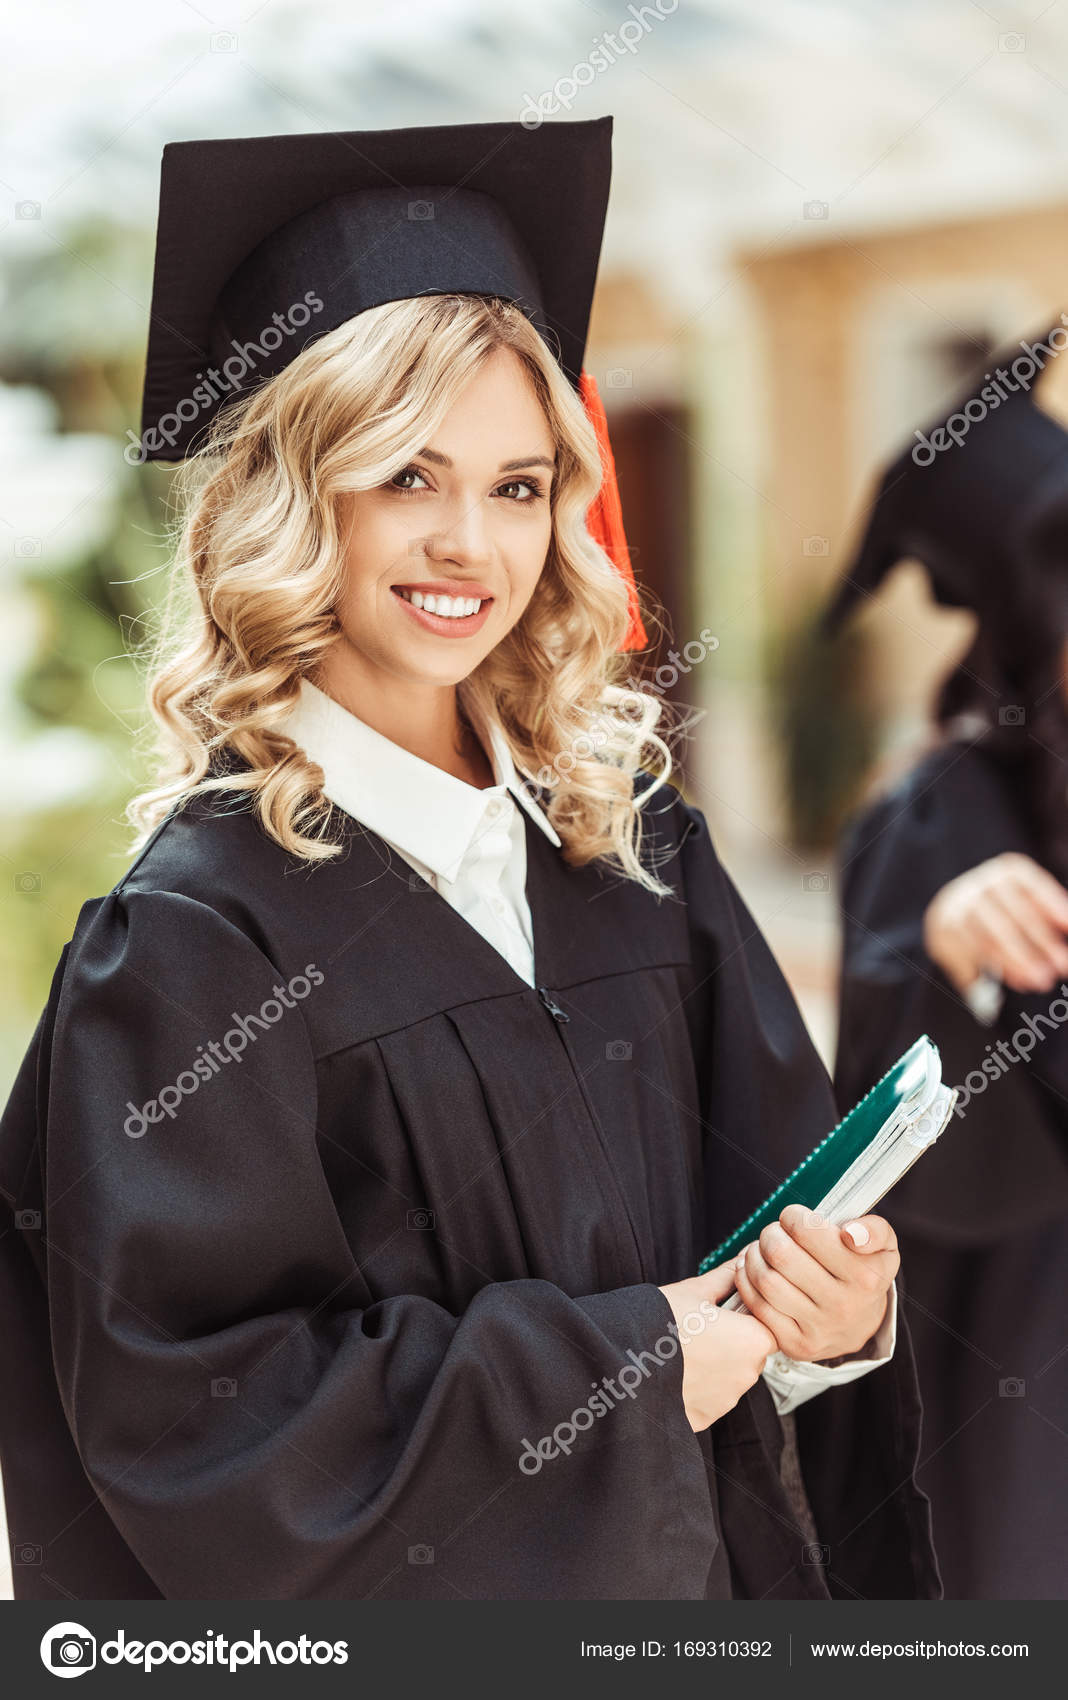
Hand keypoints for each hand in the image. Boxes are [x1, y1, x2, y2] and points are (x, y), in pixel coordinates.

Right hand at [658, 1262, 776, 1431]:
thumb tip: (743, 1259)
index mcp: (753, 1339)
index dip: (746, 1314)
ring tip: (682, 1346)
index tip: (724, 1308)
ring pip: (729, 1374)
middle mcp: (748, 1375)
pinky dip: (698, 1384)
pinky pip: (710, 1396)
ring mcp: (727, 1400)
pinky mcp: (706, 1417)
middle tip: (699, 1324)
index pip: (766, 1325)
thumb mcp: (694, 1291)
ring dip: (714, 1362)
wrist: (623, 1364)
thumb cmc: (660, 1321)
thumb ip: (727, 1276)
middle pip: (749, 1351)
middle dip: (731, 1338)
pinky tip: (676, 1368)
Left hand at [731, 1205, 897, 1362]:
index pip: (808, 1231)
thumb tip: (851, 1234)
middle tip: (774, 1233)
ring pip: (766, 1280)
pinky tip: (752, 1270)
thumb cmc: (864, 1273)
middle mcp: (843, 1305)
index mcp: (865, 1276)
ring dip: (754, 1256)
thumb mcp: (883, 1247)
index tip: (794, 1218)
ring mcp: (818, 1328)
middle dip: (770, 1234)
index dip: (793, 1216)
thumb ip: (874, 1230)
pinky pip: (758, 1307)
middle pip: (781, 1254)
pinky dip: (746, 1282)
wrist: (861, 1325)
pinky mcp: (796, 1344)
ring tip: (761, 1250)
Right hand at [923, 852, 1067, 996]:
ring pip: (993, 937)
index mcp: (1011, 871)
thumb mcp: (1028, 901)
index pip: (1035, 889)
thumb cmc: (1006, 908)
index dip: (1054, 908)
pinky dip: (994, 970)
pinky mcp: (944, 931)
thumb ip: (1051, 917)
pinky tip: (1016, 981)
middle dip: (1042, 944)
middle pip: (1016, 915)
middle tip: (1060, 968)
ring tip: (1039, 981)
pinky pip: (973, 953)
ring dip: (1019, 962)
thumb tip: (1065, 946)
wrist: (953, 906)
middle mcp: (984, 884)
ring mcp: (961, 907)